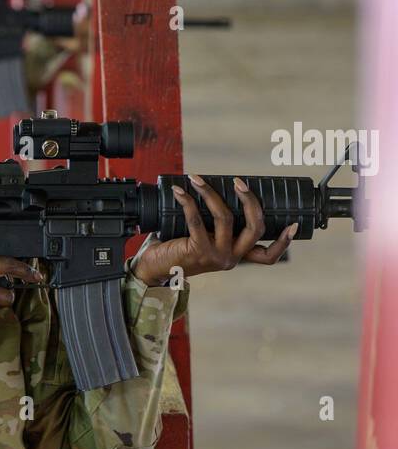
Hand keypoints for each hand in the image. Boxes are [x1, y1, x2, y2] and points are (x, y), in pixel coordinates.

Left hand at [132, 175, 297, 285]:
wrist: (154, 269)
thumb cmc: (178, 249)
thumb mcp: (204, 239)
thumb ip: (217, 226)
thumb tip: (219, 191)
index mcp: (237, 256)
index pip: (268, 256)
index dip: (284, 242)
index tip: (294, 224)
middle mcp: (231, 258)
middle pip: (255, 228)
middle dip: (250, 201)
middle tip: (239, 182)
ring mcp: (216, 256)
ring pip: (226, 218)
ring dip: (210, 193)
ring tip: (197, 179)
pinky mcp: (198, 251)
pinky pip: (197, 220)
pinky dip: (188, 201)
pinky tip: (180, 191)